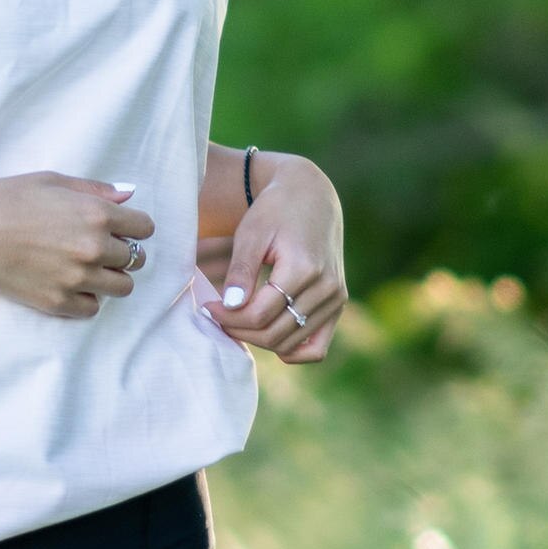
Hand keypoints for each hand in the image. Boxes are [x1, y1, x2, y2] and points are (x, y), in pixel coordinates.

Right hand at [0, 175, 156, 318]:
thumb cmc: (4, 200)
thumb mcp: (51, 181)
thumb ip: (94, 190)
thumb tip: (128, 197)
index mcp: (97, 214)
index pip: (145, 228)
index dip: (134, 227)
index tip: (121, 228)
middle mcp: (93, 249)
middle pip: (136, 259)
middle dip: (122, 252)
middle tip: (99, 248)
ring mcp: (77, 278)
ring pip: (122, 287)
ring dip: (111, 277)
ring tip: (88, 268)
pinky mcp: (58, 302)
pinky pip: (93, 308)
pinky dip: (87, 297)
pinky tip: (71, 284)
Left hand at [212, 153, 348, 363]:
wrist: (312, 197)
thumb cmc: (275, 211)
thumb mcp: (251, 233)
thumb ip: (241, 271)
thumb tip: (231, 307)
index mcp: (304, 268)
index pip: (260, 314)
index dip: (228, 317)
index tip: (209, 307)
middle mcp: (326, 288)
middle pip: (274, 333)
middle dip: (239, 330)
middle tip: (218, 316)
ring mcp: (336, 299)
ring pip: (291, 343)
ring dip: (259, 340)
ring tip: (237, 321)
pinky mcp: (338, 305)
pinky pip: (317, 347)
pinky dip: (292, 350)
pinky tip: (269, 336)